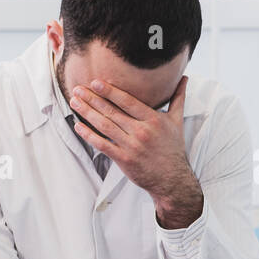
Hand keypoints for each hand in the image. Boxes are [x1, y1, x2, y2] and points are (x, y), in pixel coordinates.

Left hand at [69, 76, 203, 228]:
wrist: (172, 179)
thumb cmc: (173, 149)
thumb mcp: (177, 122)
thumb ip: (178, 98)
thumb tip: (184, 78)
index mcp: (154, 120)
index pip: (128, 101)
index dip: (110, 91)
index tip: (95, 82)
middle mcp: (142, 132)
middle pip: (112, 112)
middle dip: (92, 99)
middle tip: (77, 89)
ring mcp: (132, 146)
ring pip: (105, 126)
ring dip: (87, 113)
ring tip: (75, 102)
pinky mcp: (124, 160)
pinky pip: (103, 145)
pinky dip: (89, 135)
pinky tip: (78, 126)